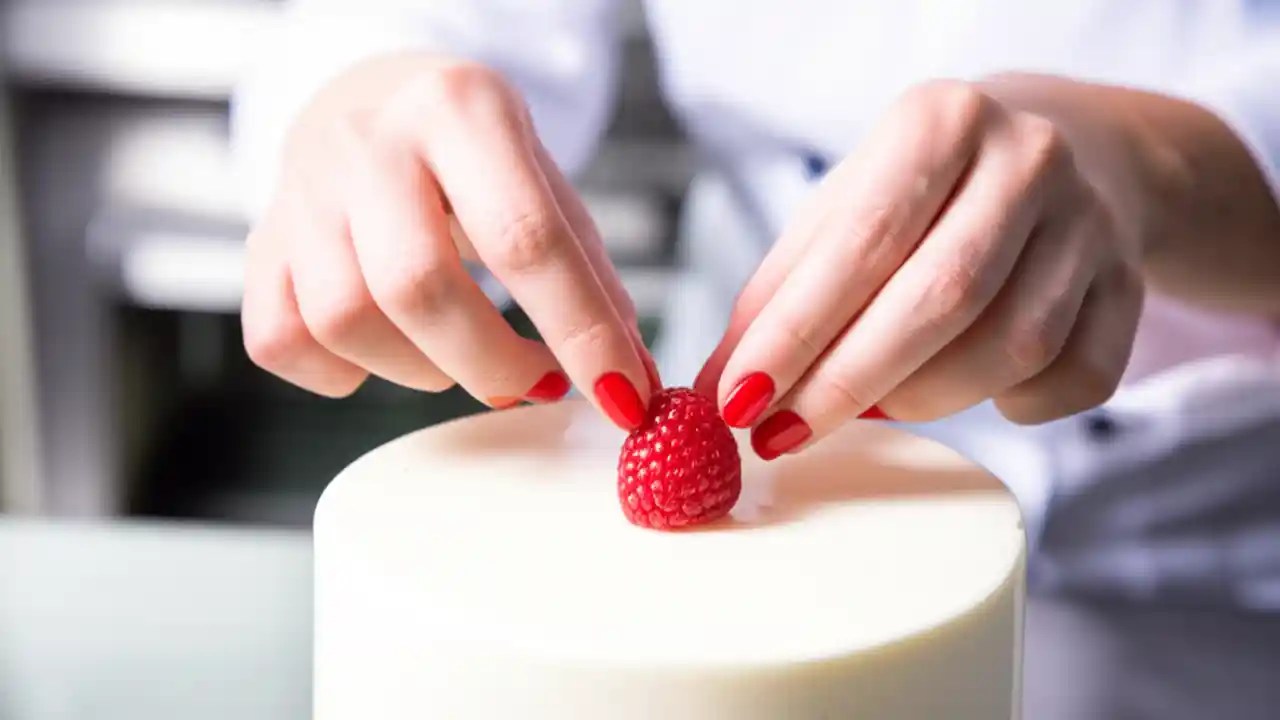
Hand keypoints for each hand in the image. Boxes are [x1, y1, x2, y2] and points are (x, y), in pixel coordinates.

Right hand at [241, 56, 656, 429]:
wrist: (368, 97)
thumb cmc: (467, 149)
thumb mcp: (543, 179)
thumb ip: (589, 273)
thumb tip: (628, 375)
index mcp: (460, 109)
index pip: (524, 237)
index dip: (580, 332)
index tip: (621, 396)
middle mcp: (369, 142)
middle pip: (419, 286)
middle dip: (493, 364)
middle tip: (531, 381)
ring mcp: (301, 192)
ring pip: (345, 320)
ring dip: (421, 369)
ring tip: (456, 350)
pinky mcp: (260, 243)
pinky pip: (281, 341)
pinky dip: (339, 374)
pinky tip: (384, 348)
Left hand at [697, 80, 1144, 458]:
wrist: (1070, 153)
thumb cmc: (927, 192)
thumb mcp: (842, 210)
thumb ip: (781, 293)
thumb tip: (722, 392)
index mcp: (941, 122)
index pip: (861, 244)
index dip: (794, 335)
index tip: (738, 401)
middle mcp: (1029, 160)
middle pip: (940, 300)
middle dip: (846, 385)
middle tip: (780, 435)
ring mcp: (1092, 225)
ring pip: (1008, 350)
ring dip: (919, 401)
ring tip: (869, 405)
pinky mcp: (1129, 289)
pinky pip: (1069, 382)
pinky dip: (1007, 406)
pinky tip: (967, 387)